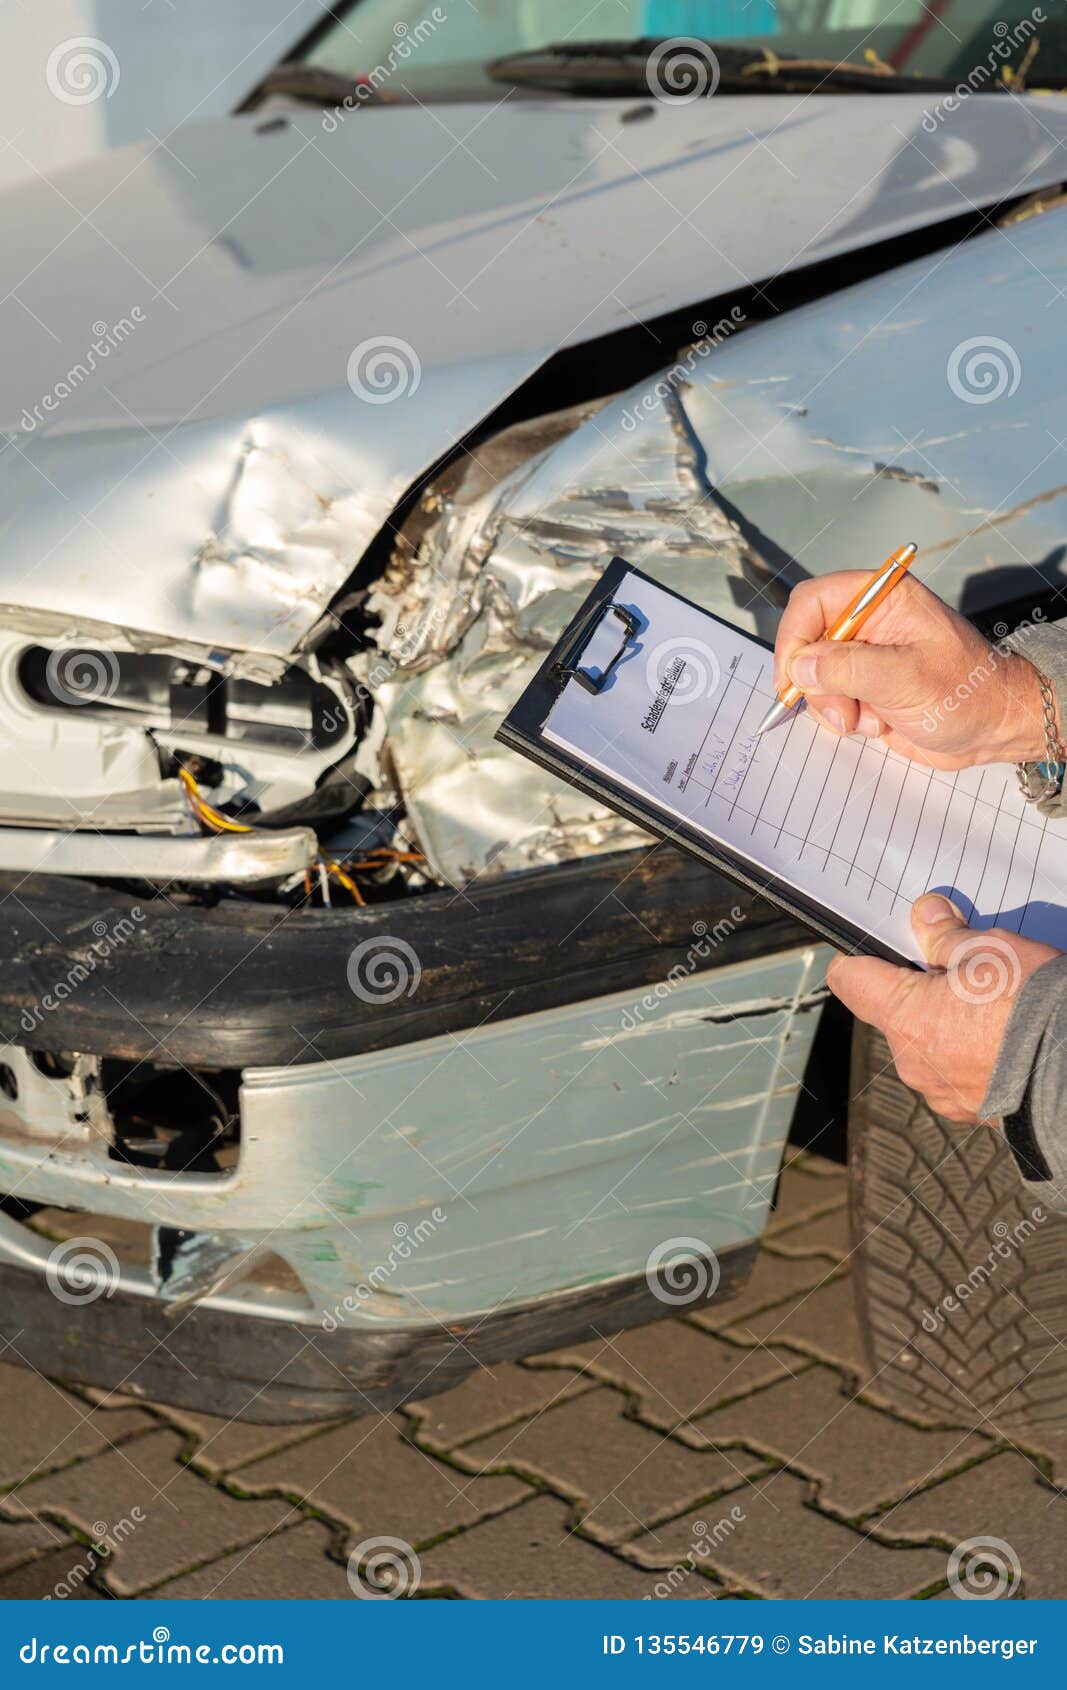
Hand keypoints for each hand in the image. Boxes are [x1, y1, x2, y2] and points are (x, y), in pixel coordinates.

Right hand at [774, 572, 1046, 768]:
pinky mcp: (861, 686)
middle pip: (805, 641)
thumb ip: (849, 669)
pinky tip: (878, 723)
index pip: (813, 601)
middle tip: (842, 711)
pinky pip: (827, 700)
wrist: (994, 728)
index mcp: (882, 598)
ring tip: (870, 719)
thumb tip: (800, 665)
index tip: (793, 676)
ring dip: (832, 706)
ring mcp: (862, 656)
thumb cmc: (966, 694)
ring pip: (812, 676)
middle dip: (815, 682)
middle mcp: (867, 622)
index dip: (795, 636)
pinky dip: (843, 718)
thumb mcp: (907, 679)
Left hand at [829, 894, 1059, 1121]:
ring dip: (948, 1023)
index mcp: (904, 1017)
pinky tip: (1005, 1038)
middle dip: (920, 988)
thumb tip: (926, 915)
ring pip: (927, 1043)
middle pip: (894, 1011)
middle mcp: (912, 1061)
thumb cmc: (1034, 1006)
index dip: (860, 955)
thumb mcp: (991, 950)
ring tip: (993, 1007)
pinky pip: (956, 1072)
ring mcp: (941, 1091)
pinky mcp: (971, 1111)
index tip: (879, 943)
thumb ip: (946, 935)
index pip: (849, 979)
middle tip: (963, 971)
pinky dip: (972, 1053)